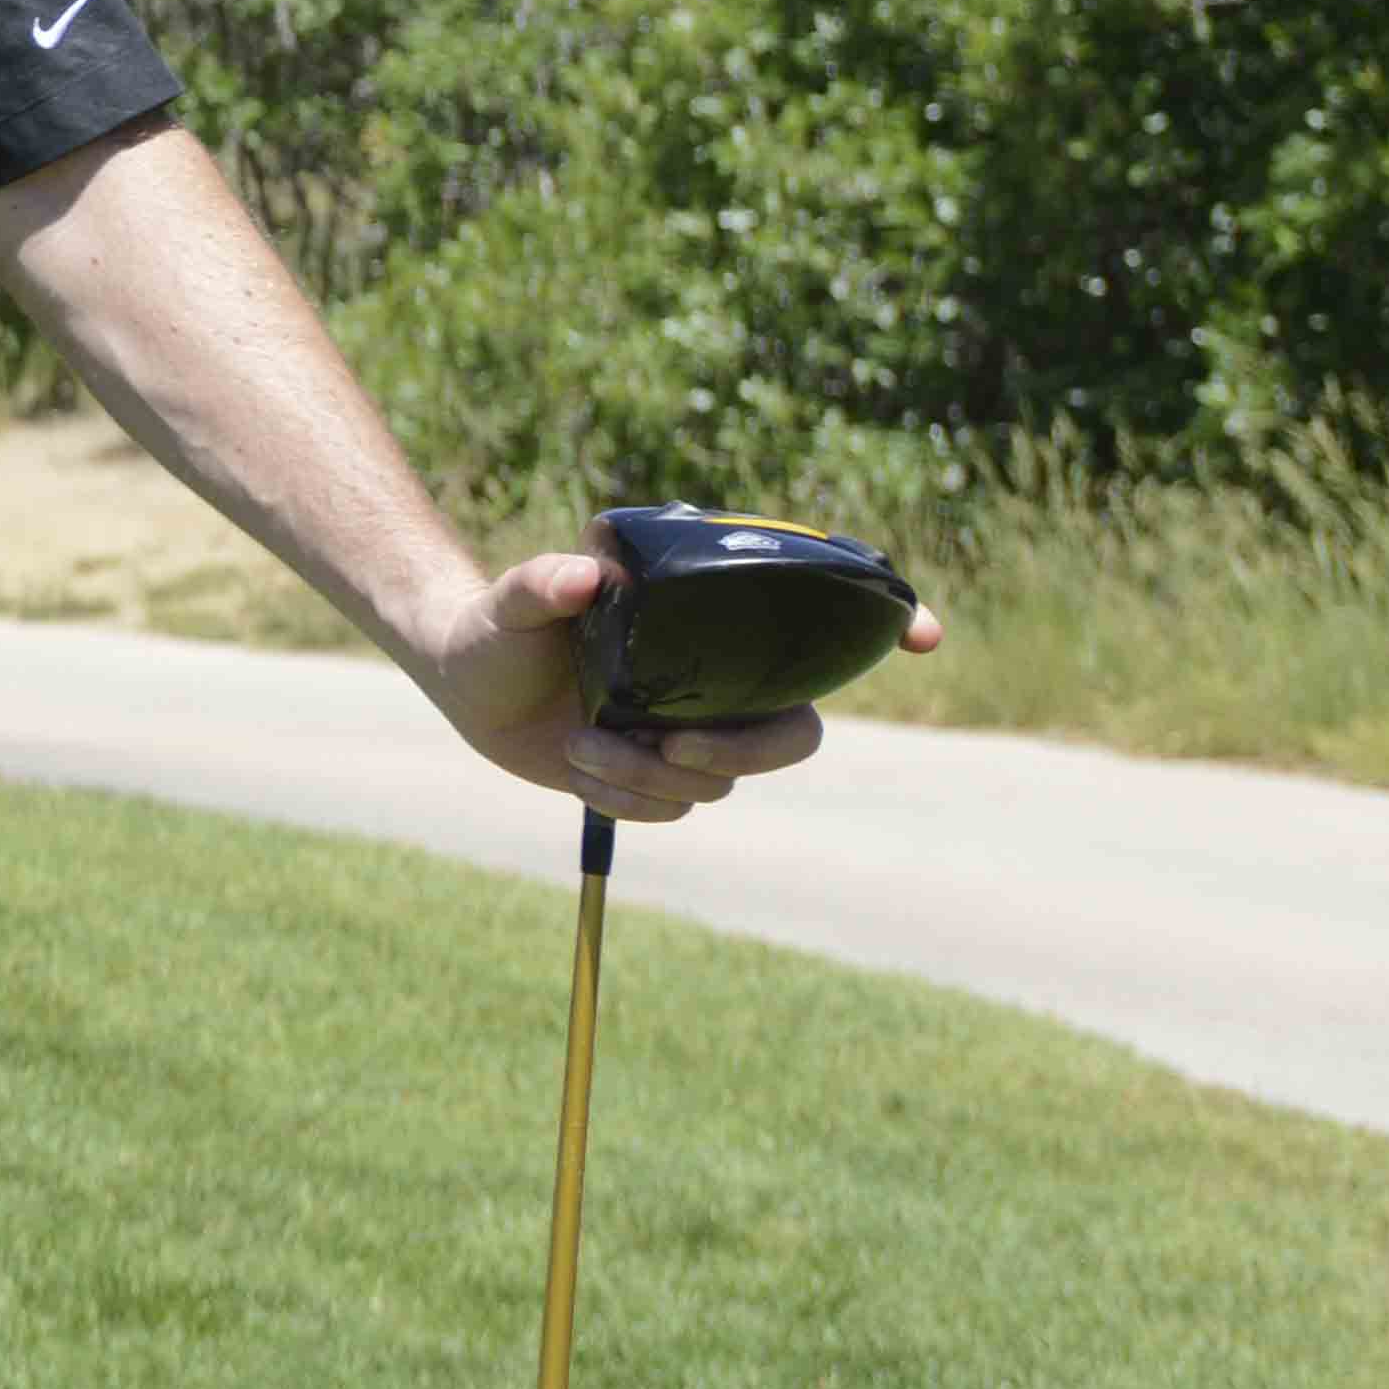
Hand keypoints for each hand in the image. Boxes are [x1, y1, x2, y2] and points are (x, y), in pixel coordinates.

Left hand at [415, 548, 945, 823]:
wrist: (463, 676)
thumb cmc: (498, 622)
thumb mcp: (515, 598)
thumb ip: (546, 582)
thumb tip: (585, 578)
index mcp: (707, 629)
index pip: (818, 629)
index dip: (886, 626)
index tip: (925, 634)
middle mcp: (718, 682)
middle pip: (794, 736)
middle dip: (744, 753)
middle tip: (669, 744)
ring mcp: (696, 731)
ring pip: (723, 783)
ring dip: (653, 776)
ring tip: (584, 744)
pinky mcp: (661, 776)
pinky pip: (675, 810)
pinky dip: (630, 799)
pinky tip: (580, 767)